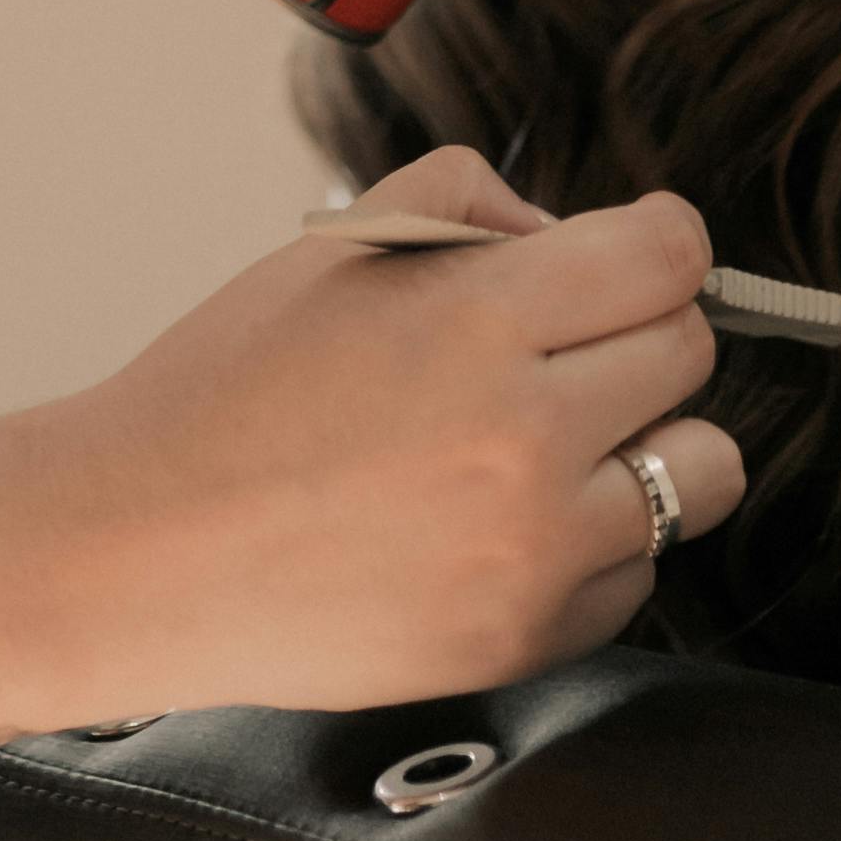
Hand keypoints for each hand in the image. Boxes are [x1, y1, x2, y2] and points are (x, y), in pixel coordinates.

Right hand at [45, 145, 744, 709]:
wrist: (140, 549)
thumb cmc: (228, 391)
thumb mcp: (337, 250)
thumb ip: (469, 203)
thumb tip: (569, 234)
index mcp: (478, 319)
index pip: (670, 256)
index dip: (656, 244)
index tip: (634, 257)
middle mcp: (525, 436)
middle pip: (691, 352)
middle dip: (634, 335)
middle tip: (557, 349)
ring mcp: (534, 549)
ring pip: (700, 470)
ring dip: (645, 444)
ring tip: (552, 443)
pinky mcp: (526, 637)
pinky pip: (636, 571)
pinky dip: (593, 544)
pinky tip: (497, 524)